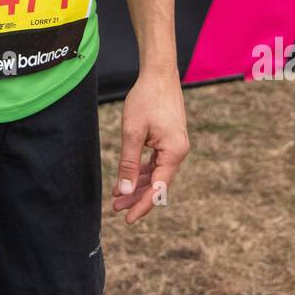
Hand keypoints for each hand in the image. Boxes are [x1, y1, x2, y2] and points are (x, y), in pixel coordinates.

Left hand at [112, 67, 188, 223]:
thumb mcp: (132, 132)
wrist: (159, 74)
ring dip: (138, 185)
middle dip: (137, 197)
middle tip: (116, 209)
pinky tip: (128, 178)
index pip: (158, 188)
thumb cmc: (146, 99)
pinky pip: (156, 162)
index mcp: (174, 152)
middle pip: (158, 183)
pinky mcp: (169, 140)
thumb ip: (129, 163)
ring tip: (118, 197)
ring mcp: (175, 146)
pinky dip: (142, 171)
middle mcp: (179, 152)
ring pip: (156, 174)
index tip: (127, 219)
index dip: (142, 205)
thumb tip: (125, 191)